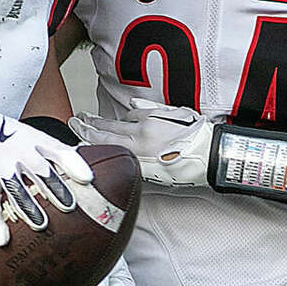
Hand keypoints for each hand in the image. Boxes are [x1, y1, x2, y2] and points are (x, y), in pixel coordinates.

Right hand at [0, 102, 91, 246]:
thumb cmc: (13, 138)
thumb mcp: (38, 140)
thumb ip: (60, 155)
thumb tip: (88, 174)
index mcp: (38, 144)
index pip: (60, 152)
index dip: (74, 164)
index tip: (88, 179)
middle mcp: (22, 153)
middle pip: (41, 171)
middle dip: (55, 189)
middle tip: (69, 206)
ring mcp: (4, 166)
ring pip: (17, 188)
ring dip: (29, 207)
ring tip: (41, 225)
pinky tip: (2, 238)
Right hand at [74, 99, 214, 187]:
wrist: (212, 153)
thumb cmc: (187, 170)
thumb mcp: (156, 177)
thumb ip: (135, 164)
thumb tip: (119, 158)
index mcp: (137, 150)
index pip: (104, 140)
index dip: (86, 134)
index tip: (75, 128)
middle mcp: (141, 133)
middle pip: (108, 126)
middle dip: (90, 123)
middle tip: (77, 118)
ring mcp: (152, 120)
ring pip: (124, 117)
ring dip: (112, 119)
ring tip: (97, 117)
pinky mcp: (164, 112)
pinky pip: (142, 108)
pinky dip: (133, 110)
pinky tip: (128, 108)